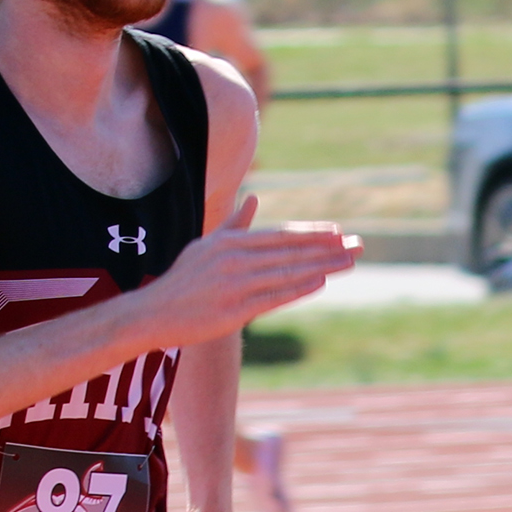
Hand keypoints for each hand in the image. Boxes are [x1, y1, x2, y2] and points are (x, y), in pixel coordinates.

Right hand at [135, 196, 360, 350]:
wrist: (152, 313)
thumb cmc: (183, 280)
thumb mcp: (206, 245)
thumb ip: (234, 224)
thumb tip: (254, 198)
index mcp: (230, 242)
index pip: (280, 235)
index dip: (312, 234)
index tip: (339, 233)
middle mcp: (234, 259)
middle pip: (290, 251)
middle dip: (328, 248)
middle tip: (359, 245)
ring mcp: (234, 284)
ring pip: (287, 272)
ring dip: (323, 267)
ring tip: (350, 263)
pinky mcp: (233, 310)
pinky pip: (273, 297)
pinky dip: (298, 288)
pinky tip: (320, 282)